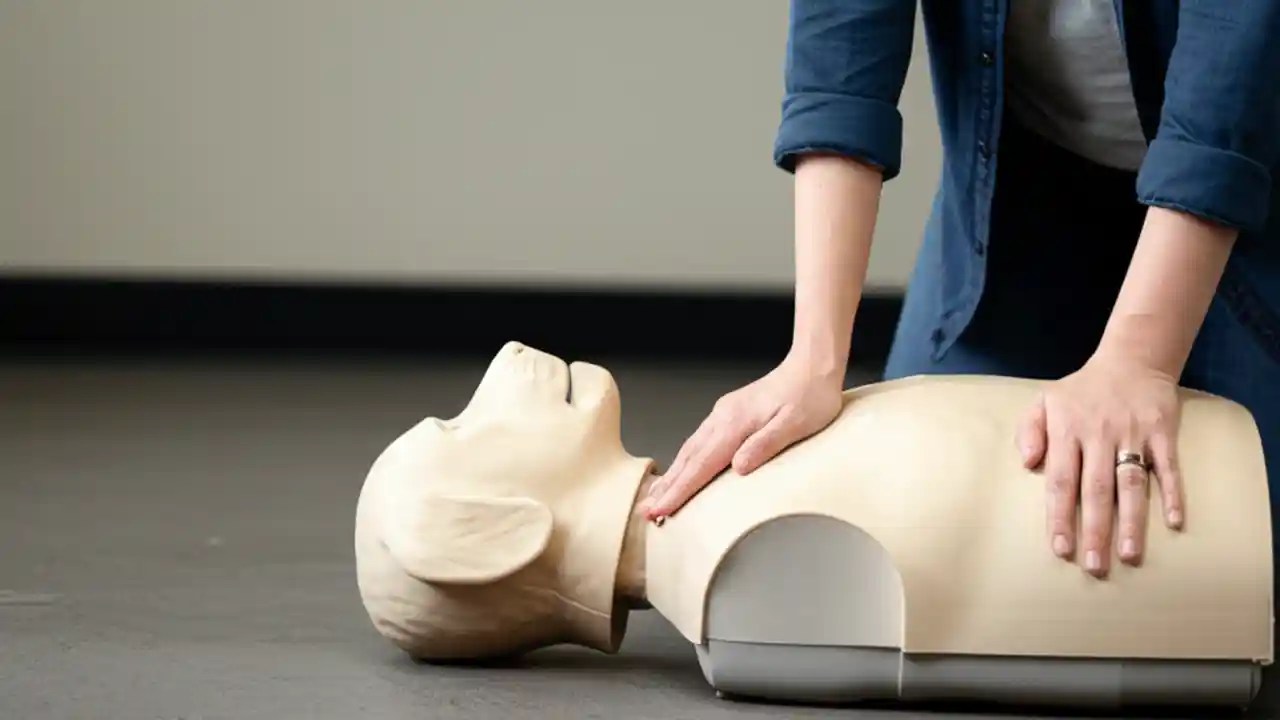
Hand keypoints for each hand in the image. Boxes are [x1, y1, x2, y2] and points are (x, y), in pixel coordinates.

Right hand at [641, 354, 844, 519]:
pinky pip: (699, 440)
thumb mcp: (796, 424)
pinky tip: (681, 468)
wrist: (812, 365)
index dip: (679, 490)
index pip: (701, 464)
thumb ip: (765, 444)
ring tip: (656, 495)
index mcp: (736, 423)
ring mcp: (723, 414)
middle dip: (667, 486)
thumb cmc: (811, 396)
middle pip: (688, 458)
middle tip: (647, 511)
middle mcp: (723, 417)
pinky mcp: (728, 413)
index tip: (660, 509)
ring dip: (672, 473)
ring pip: (690, 448)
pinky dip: (685, 459)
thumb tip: (738, 467)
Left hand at [1016, 352, 1185, 576]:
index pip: (1060, 481)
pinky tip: (1174, 521)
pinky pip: (1169, 467)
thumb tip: (1027, 464)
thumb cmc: (1082, 390)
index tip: (1061, 549)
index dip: (1059, 516)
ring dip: (1131, 521)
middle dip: (1094, 530)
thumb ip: (1029, 431)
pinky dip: (1172, 493)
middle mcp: (1099, 435)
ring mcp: (1133, 434)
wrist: (1132, 360)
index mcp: (1067, 430)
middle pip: (1095, 490)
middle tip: (1094, 566)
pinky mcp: (1163, 432)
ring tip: (1129, 555)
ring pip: (1131, 483)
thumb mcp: (1044, 401)